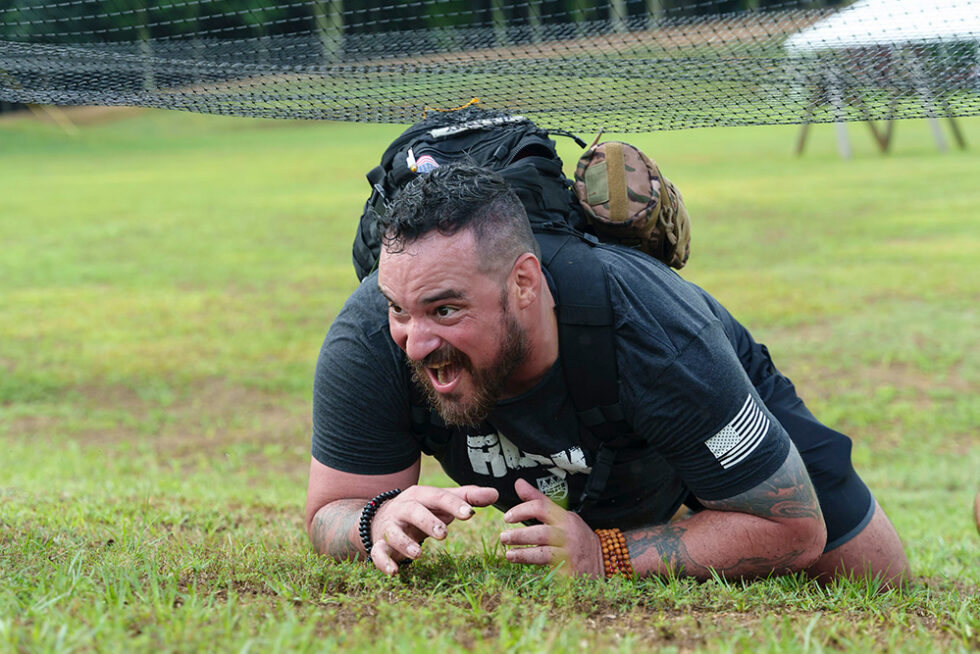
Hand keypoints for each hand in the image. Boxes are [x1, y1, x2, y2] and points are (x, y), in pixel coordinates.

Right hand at [370, 484, 497, 575]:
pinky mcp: (381, 544)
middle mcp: (403, 508)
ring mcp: (390, 526)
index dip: (454, 504)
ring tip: (419, 554)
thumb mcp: (442, 502)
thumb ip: (467, 498)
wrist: (383, 518)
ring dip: (405, 543)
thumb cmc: (423, 509)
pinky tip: (394, 572)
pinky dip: (384, 562)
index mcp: (421, 495)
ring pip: (394, 532)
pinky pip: (378, 553)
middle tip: (444, 534)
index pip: (439, 496)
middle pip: (414, 511)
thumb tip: (496, 494)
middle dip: (428, 521)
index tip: (470, 514)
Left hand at [499, 478, 603, 577]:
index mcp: (565, 518)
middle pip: (541, 533)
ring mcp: (569, 554)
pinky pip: (549, 570)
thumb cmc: (577, 535)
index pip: (542, 508)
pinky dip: (534, 567)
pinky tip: (522, 566)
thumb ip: (539, 501)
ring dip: (523, 554)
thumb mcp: (562, 515)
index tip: (508, 517)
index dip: (522, 510)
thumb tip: (518, 484)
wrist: (603, 559)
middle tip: (504, 536)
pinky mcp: (569, 571)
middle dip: (519, 535)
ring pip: (544, 553)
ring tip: (509, 554)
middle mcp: (568, 535)